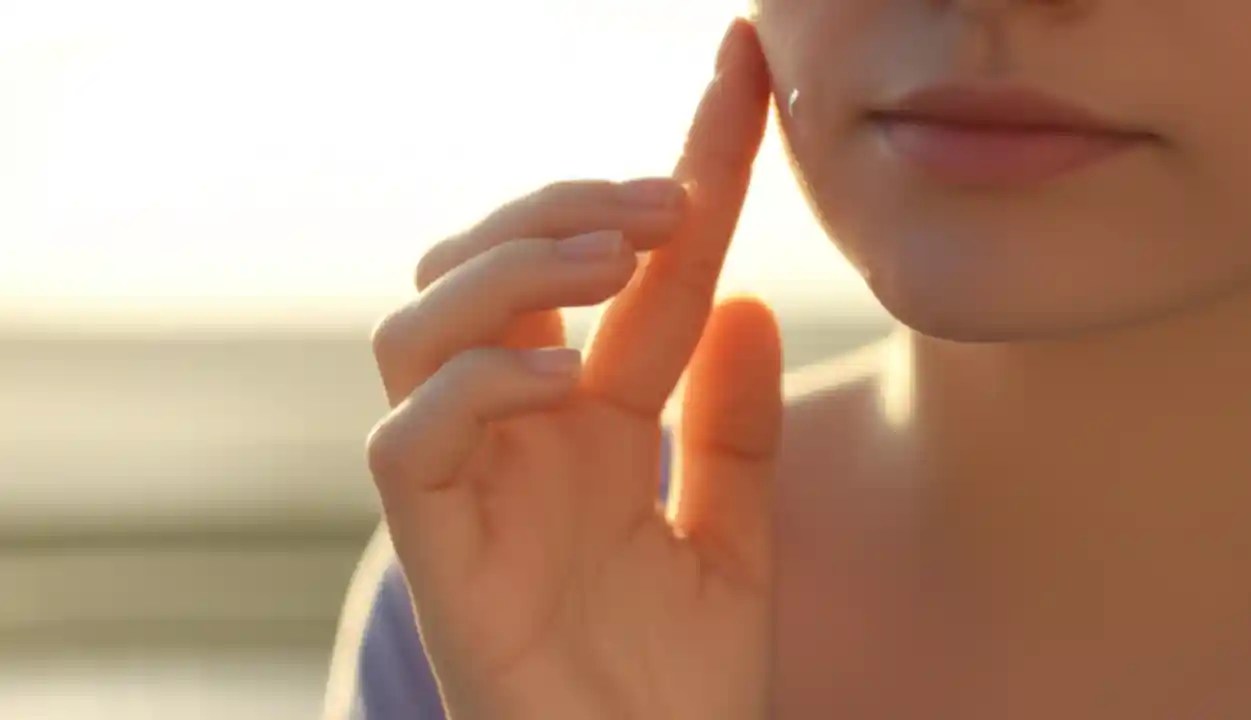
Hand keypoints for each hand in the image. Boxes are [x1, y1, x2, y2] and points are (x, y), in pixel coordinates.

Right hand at [365, 17, 778, 718]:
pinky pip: (411, 435)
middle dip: (570, 204)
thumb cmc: (677, 685)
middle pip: (494, 265)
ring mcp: (468, 481)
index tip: (742, 75)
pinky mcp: (432, 545)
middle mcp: (520, 433)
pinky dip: (481, 386)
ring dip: (516, 266)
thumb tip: (743, 298)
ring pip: (425, 320)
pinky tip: (570, 383)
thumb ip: (730, 427)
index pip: (632, 273)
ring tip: (616, 257)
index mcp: (593, 423)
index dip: (689, 167)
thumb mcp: (735, 538)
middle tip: (667, 196)